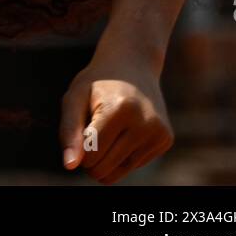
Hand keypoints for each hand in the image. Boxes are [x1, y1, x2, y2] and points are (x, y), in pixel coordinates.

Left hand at [58, 54, 174, 183]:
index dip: (79, 148)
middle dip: (91, 157)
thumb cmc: (97, 84)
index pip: (91, 154)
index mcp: (119, 110)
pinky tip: (123, 131)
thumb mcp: (74, 98)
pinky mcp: (166, 140)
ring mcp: (159, 133)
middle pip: (105, 167)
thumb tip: (70, 166)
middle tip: (92, 131)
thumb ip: (69, 131)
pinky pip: (134, 164)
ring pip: (120, 170)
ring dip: (106, 158)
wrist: (133, 65)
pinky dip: (122, 155)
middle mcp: (145, 123)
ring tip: (107, 129)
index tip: (81, 128)